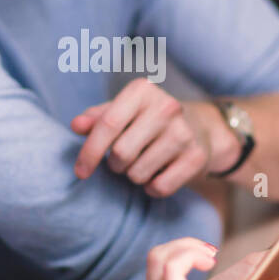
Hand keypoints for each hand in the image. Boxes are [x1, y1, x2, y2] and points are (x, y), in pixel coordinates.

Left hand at [71, 79, 223, 196]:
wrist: (202, 128)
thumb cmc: (149, 119)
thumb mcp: (123, 111)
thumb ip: (97, 117)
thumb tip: (76, 125)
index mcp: (142, 90)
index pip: (108, 124)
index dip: (89, 152)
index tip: (80, 171)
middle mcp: (166, 107)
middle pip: (121, 153)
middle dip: (115, 165)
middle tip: (123, 160)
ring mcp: (184, 132)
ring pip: (138, 174)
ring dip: (134, 176)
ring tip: (143, 163)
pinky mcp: (197, 157)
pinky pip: (160, 187)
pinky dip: (152, 188)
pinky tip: (158, 174)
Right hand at [90, 238, 221, 279]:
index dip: (180, 267)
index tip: (201, 268)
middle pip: (158, 256)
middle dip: (185, 246)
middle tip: (207, 253)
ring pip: (166, 257)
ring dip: (190, 249)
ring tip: (210, 256)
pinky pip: (177, 274)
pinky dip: (192, 263)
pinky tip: (210, 275)